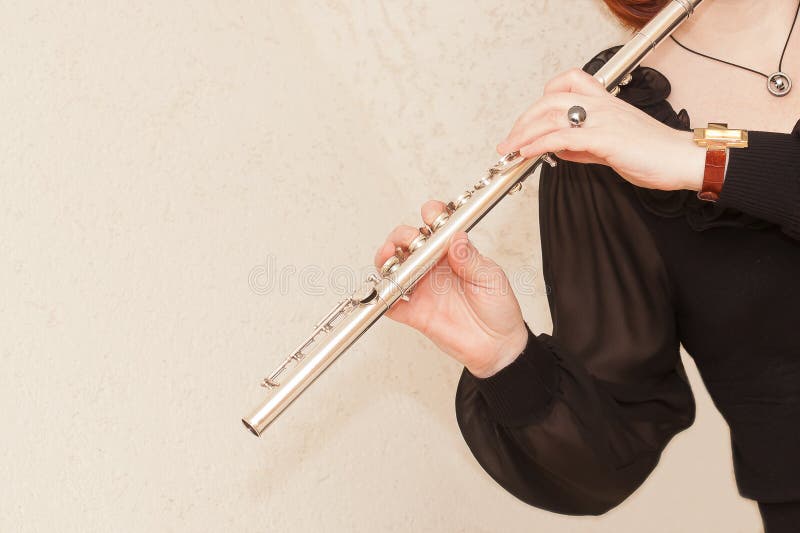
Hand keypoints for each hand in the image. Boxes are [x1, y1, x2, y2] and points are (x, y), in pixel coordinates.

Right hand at [374, 201, 527, 377]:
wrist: (498, 346)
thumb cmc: (499, 309)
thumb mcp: (491, 279)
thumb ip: (471, 260)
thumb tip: (457, 238)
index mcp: (453, 255)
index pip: (435, 229)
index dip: (430, 217)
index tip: (430, 216)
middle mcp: (434, 269)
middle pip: (407, 245)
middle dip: (401, 237)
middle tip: (410, 242)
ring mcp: (422, 291)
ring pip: (393, 270)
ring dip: (386, 261)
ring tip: (389, 259)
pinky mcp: (415, 314)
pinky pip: (392, 305)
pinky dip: (383, 298)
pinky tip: (384, 293)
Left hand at [496, 68, 705, 191]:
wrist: (683, 160)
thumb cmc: (654, 154)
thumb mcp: (611, 148)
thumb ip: (583, 148)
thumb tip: (558, 150)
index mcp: (605, 103)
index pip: (567, 84)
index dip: (543, 99)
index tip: (529, 122)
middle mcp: (602, 106)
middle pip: (550, 100)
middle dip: (524, 121)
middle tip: (509, 141)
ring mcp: (603, 119)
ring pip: (552, 116)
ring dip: (525, 133)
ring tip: (510, 149)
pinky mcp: (606, 138)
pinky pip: (563, 136)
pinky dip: (540, 144)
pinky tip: (528, 153)